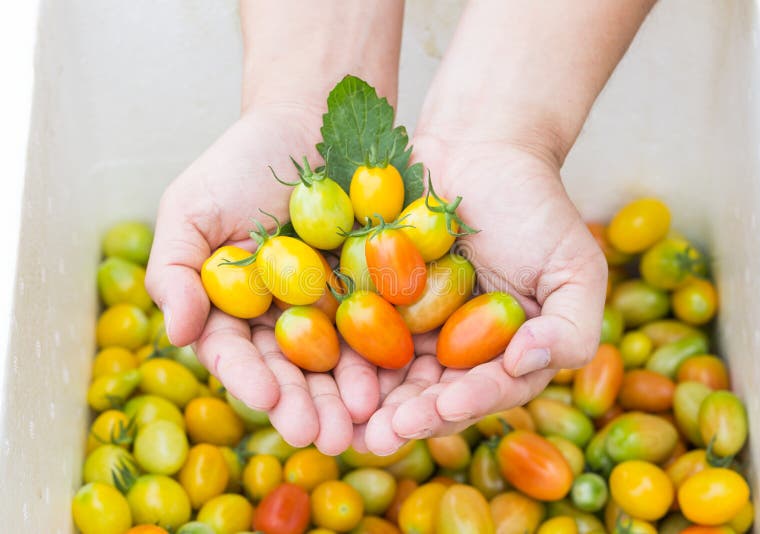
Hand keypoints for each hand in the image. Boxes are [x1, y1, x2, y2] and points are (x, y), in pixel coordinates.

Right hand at [145, 106, 371, 453]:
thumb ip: (175, 270)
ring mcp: (333, 308)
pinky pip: (384, 328)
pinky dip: (389, 355)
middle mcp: (282, 318)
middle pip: (292, 370)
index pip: (236, 353)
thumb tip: (177, 334)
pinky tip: (399, 379)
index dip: (250, 378)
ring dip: (350, 396)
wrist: (312, 118)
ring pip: (340, 362)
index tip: (268, 398)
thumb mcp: (192, 208)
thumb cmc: (242, 161)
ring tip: (365, 422)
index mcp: (234, 308)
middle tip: (323, 437)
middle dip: (306, 405)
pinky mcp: (377, 291)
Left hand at [362, 135, 606, 452]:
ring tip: (346, 423)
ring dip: (367, 402)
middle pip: (432, 393)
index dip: (466, 402)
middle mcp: (458, 350)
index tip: (441, 406)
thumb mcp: (575, 267)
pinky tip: (321, 372)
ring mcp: (415, 326)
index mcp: (507, 353)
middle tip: (379, 438)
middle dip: (407, 418)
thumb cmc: (535, 207)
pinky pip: (357, 332)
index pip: (488, 390)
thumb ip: (571, 328)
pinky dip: (341, 354)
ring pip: (389, 374)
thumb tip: (527, 365)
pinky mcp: (376, 300)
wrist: (480, 145)